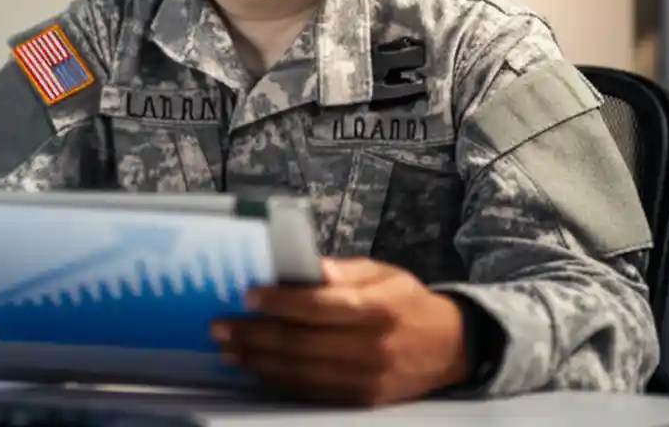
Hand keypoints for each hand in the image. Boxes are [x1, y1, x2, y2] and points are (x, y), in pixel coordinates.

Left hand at [211, 257, 470, 405]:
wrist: (448, 348)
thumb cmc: (406, 301)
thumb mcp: (382, 274)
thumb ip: (343, 272)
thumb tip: (305, 268)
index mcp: (377, 309)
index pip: (320, 306)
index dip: (281, 302)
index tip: (248, 294)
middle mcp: (371, 347)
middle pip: (302, 343)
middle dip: (255, 335)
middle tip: (220, 326)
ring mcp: (365, 378)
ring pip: (300, 372)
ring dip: (258, 361)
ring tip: (228, 349)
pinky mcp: (360, 400)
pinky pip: (310, 392)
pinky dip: (278, 380)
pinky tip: (255, 368)